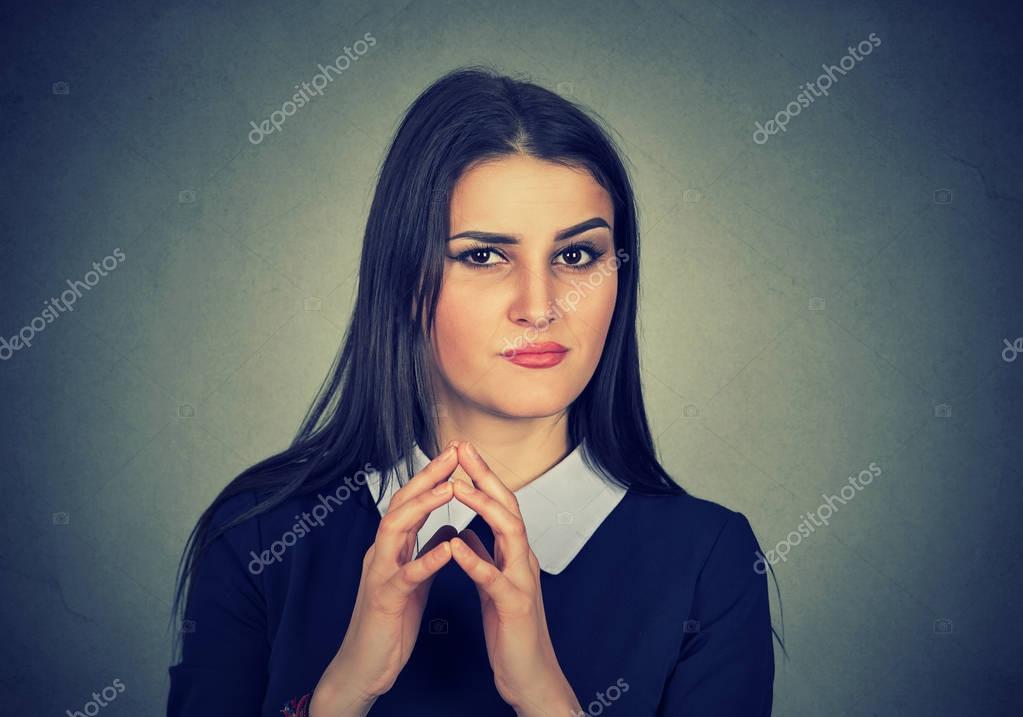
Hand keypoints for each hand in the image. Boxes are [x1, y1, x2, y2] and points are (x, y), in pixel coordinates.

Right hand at [310, 444, 459, 716]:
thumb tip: (447, 529)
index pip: (412, 502)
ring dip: (422, 506)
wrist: (365, 664)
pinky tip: (447, 548)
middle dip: (427, 476)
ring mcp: (380, 574)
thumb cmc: (390, 622)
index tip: (456, 454)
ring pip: (395, 529)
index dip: (432, 476)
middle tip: (452, 452)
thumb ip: (427, 552)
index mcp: (393, 548)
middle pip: (401, 503)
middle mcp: (382, 553)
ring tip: (449, 488)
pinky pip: (405, 576)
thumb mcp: (414, 581)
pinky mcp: (385, 600)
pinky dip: (426, 560)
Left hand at [447, 441, 582, 715]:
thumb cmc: (510, 630)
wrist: (530, 674)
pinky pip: (494, 579)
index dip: (481, 475)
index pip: (499, 504)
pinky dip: (475, 560)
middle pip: (508, 506)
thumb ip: (484, 558)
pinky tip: (456, 545)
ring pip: (510, 532)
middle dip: (485, 475)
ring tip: (459, 487)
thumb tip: (467, 535)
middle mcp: (522, 559)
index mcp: (513, 553)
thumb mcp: (493, 586)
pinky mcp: (514, 606)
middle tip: (462, 448)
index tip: (460, 450)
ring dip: (484, 507)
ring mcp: (521, 581)